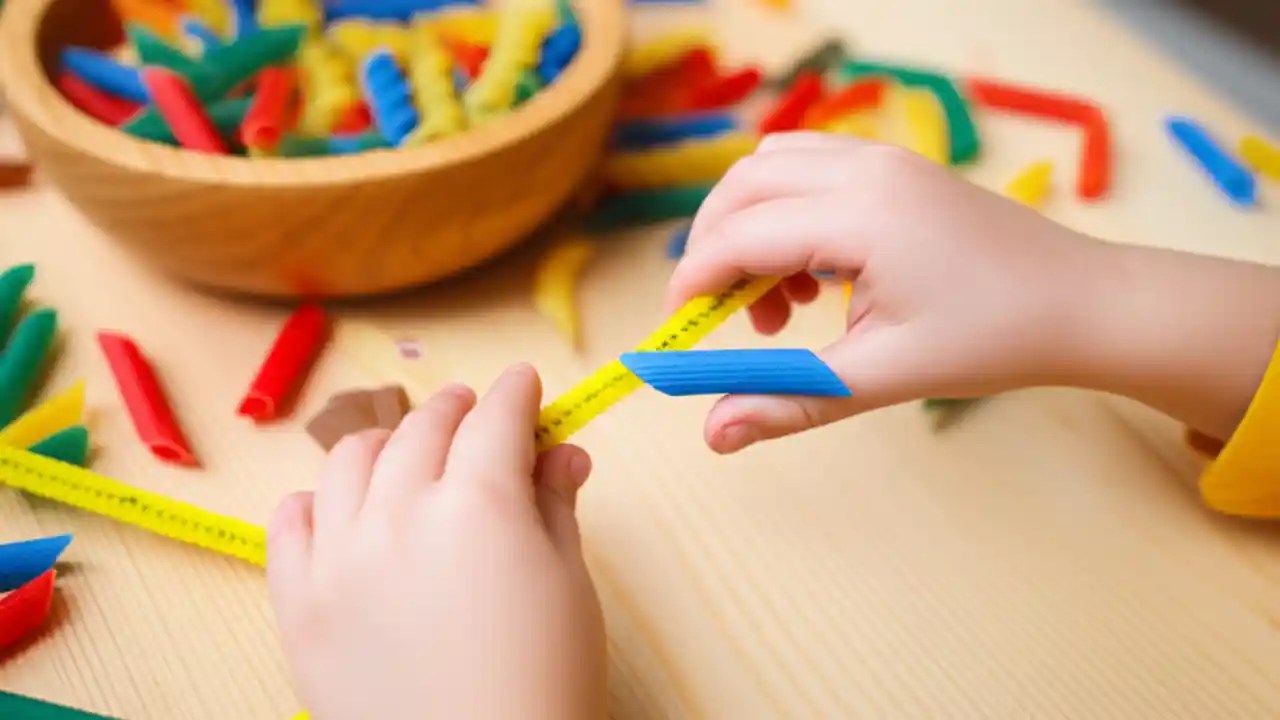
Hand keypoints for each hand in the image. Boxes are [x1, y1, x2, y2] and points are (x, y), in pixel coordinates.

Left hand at [267, 365, 606, 719]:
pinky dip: (315, 502)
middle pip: (425, 429)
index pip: (497, 419)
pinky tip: (340, 509)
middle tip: (476, 412)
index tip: (524, 386)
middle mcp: (401, 514)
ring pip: (351, 460)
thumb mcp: (568, 587)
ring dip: (388, 442)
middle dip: (458, 409)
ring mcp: (340, 557)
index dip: (517, 394)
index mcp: (479, 505)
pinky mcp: (299, 603)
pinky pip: (288, 523)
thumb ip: (555, 507)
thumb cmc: (542, 685)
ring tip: (408, 454)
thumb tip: (561, 453)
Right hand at [666, 132, 1111, 452]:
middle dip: (714, 251)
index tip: (679, 334)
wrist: (1082, 304)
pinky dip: (786, 214)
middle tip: (729, 321)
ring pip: (772, 170)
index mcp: (861, 215)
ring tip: (781, 304)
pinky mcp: (896, 166)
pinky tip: (817, 276)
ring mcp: (884, 159)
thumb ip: (789, 400)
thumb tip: (713, 435)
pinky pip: (810, 170)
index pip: (739, 236)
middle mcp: (865, 169)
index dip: (694, 285)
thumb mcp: (884, 376)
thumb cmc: (993, 339)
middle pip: (741, 187)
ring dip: (750, 228)